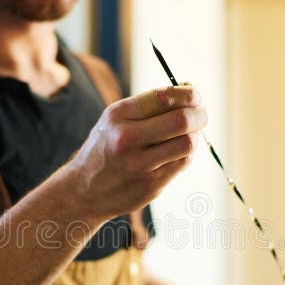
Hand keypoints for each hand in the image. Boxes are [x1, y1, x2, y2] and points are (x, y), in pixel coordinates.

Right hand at [69, 86, 206, 220]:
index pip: (164, 97)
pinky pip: (183, 163)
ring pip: (187, 144)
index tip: (196, 96)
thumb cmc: (106, 148)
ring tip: (190, 134)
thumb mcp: (115, 120)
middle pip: (181, 121)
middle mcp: (127, 139)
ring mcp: (139, 165)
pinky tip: (179, 152)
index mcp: (118, 116)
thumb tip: (190, 93)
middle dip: (200, 115)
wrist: (83, 191)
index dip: (189, 95)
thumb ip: (148, 107)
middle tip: (202, 114)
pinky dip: (187, 154)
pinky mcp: (150, 186)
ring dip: (196, 136)